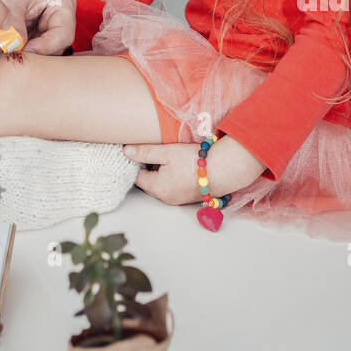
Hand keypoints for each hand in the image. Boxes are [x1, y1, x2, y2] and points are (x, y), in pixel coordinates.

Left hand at [0, 0, 75, 54]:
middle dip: (36, 54)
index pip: (63, 35)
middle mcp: (62, 19)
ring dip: (29, 57)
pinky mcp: (41, 40)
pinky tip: (10, 52)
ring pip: (47, 55)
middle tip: (13, 56)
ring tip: (9, 53)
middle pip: (57, 48)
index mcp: (63, 3)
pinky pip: (37, 55)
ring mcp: (52, 31)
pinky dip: (24, 55)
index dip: (45, 47)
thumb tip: (14, 46)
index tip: (23, 51)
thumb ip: (13, 22)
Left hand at [123, 134, 265, 202]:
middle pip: (149, 182)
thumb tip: (125, 151)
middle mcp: (166, 198)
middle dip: (149, 168)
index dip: (137, 162)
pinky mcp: (189, 197)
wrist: (224, 170)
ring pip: (162, 185)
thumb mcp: (166, 152)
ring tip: (170, 157)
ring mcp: (178, 200)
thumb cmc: (194, 161)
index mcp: (157, 188)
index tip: (142, 151)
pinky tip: (181, 165)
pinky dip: (173, 177)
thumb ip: (144, 152)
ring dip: (162, 173)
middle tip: (156, 152)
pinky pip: (174, 187)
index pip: (137, 177)